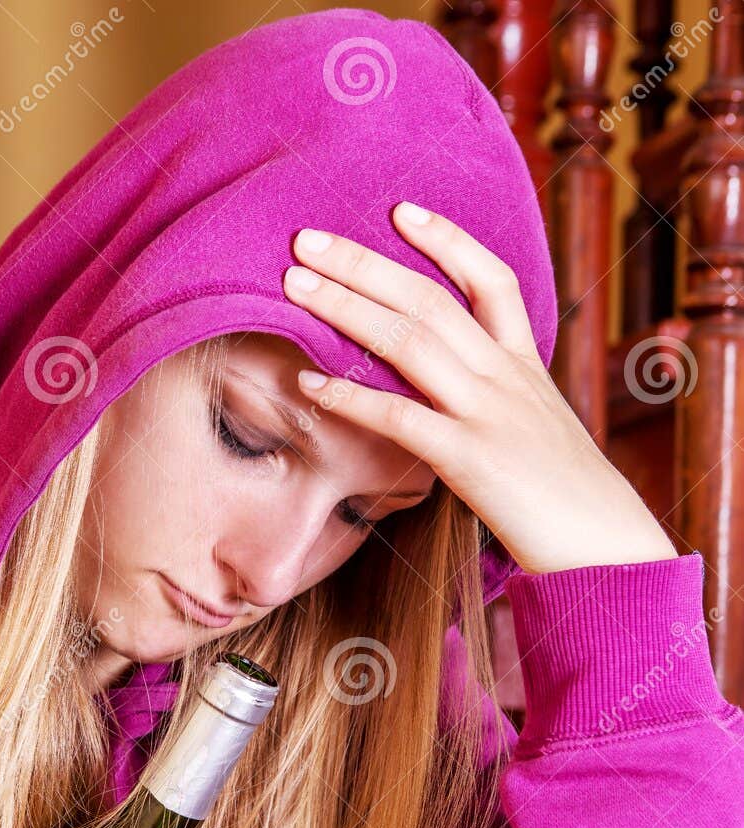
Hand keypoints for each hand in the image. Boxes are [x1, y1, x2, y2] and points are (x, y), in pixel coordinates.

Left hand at [281, 205, 677, 575]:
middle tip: (306, 239)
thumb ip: (500, 401)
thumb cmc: (564, 498)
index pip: (491, 280)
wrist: (604, 545)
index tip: (400, 210)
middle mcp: (505, 377)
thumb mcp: (537, 430)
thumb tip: (455, 393)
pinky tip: (309, 384)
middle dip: (364, 263)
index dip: (446, 240)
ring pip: (410, 342)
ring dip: (346, 308)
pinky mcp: (469, 459)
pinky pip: (400, 418)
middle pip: (429, 299)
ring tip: (294, 285)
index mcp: (524, 366)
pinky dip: (350, 398)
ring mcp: (488, 414)